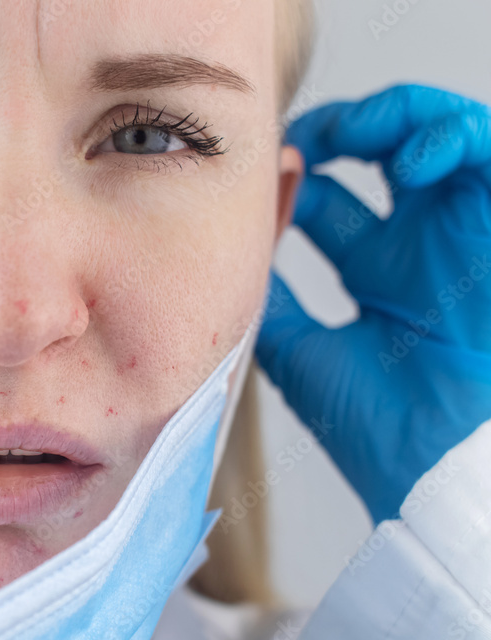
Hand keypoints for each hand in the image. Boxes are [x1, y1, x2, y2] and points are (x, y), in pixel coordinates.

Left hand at [256, 84, 490, 522]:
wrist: (440, 469)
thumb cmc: (380, 429)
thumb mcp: (303, 354)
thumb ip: (272, 305)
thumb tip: (226, 264)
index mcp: (376, 276)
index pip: (332, 201)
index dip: (296, 176)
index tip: (261, 171)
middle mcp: (419, 247)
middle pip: (380, 155)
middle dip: (337, 132)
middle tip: (301, 138)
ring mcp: (459, 234)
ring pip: (434, 136)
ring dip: (388, 119)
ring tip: (347, 135)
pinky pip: (485, 150)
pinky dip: (447, 136)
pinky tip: (406, 158)